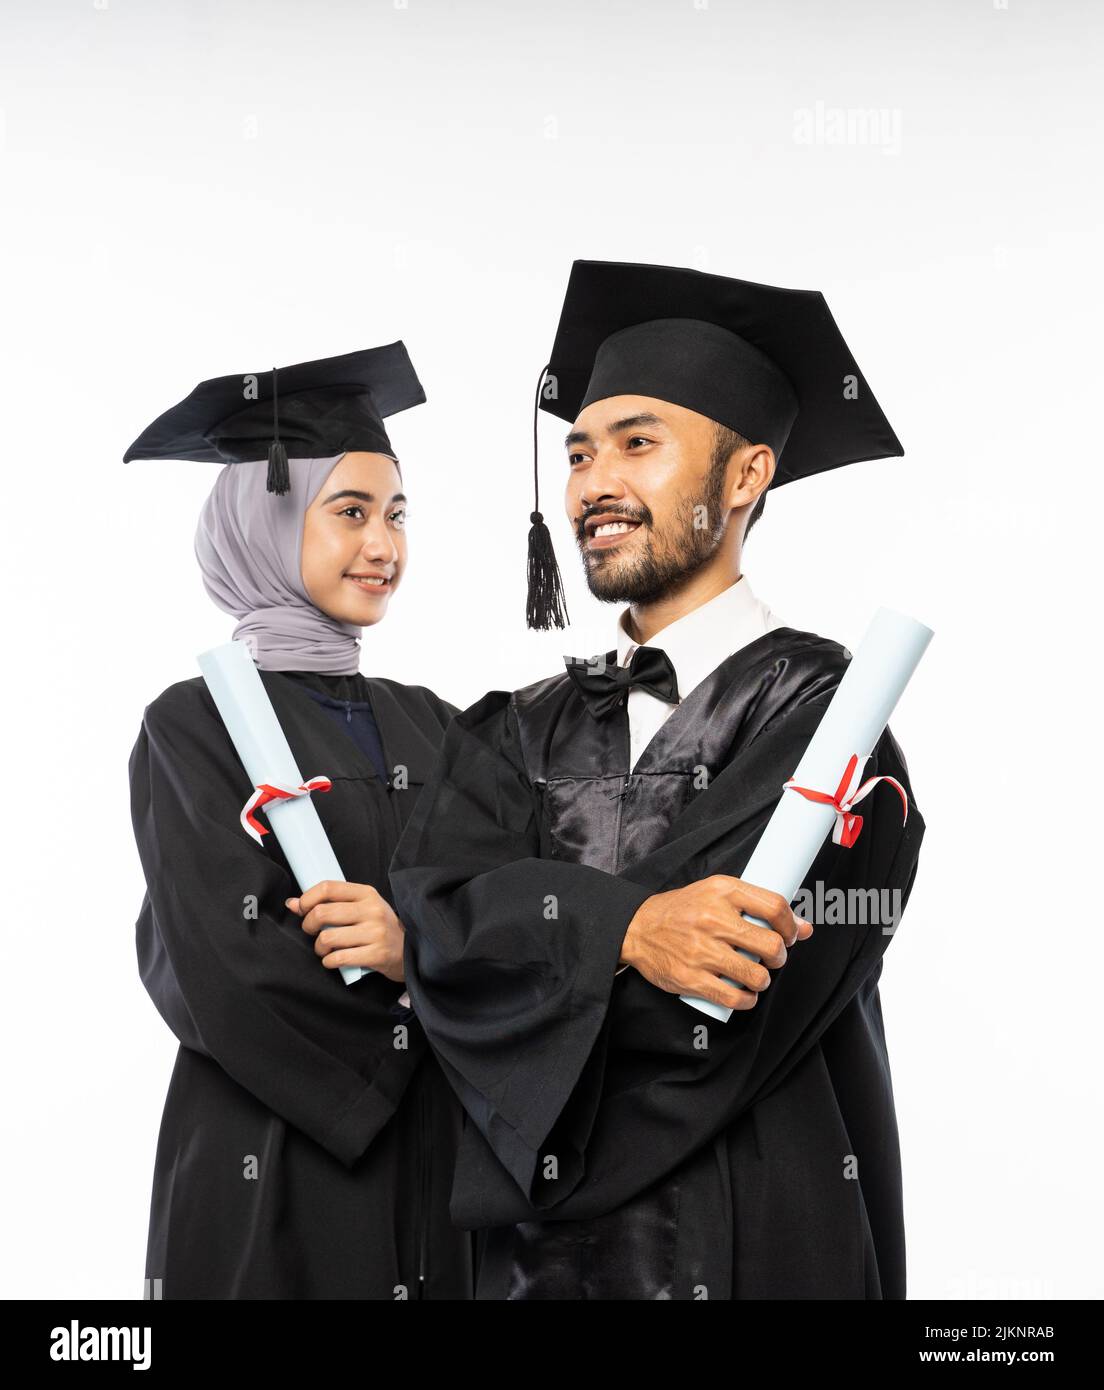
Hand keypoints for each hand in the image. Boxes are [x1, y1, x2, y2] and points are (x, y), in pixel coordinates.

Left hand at [286, 880, 405, 982]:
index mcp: (367, 894)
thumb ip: (331, 903)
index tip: (302, 909)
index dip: (307, 898)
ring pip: (327, 938)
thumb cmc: (379, 928)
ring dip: (319, 947)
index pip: (328, 887)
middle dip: (309, 925)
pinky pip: (339, 958)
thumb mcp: (361, 908)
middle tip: (312, 931)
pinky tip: (333, 960)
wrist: (410, 951)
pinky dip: (329, 962)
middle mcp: (372, 910)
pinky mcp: (377, 954)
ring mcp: (375, 932)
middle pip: (322, 913)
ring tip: (324, 949)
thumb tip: (293, 903)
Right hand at [619, 874, 812, 1012]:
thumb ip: (757, 907)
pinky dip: (747, 1000)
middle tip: (773, 957)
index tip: (791, 934)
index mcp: (721, 891)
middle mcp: (712, 918)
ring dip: (763, 980)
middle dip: (780, 956)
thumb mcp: (717, 894)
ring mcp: (701, 950)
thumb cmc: (682, 910)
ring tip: (756, 976)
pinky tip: (745, 994)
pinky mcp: (691, 978)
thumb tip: (805, 928)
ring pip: (756, 975)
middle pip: (771, 944)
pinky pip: (734, 998)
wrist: (638, 928)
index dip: (791, 925)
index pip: (774, 906)